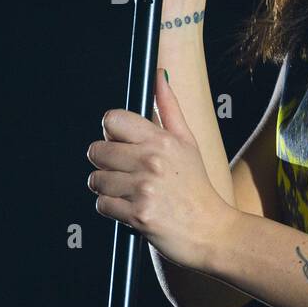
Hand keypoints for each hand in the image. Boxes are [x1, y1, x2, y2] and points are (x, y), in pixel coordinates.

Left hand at [86, 68, 237, 271]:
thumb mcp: (187, 142)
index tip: (121, 145)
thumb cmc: (196, 187)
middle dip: (106, 163)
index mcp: (161, 140)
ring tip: (130, 193)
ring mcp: (144, 188)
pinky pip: (102, 205)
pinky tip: (131, 208)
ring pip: (96, 179)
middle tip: (126, 173)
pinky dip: (111, 209)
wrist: (211, 231)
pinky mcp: (137, 215)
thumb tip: (159, 75)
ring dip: (107, 188)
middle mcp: (151, 161)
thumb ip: (169, 108)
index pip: (111, 119)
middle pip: (97, 150)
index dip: (111, 133)